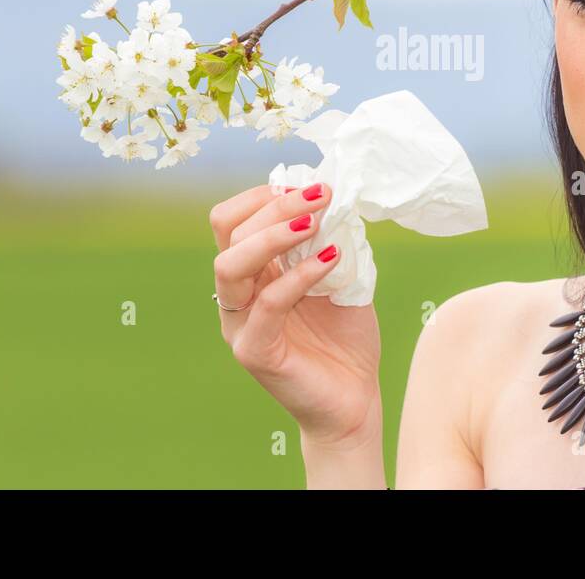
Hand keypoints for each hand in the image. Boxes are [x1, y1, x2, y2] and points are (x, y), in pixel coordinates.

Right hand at [210, 182, 381, 446]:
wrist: (355, 399)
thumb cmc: (345, 337)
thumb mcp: (341, 275)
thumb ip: (330, 239)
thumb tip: (334, 197)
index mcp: (251, 272)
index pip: (231, 220)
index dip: (264, 195)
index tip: (309, 185)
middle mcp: (236, 295)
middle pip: (229, 233)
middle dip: (275, 204)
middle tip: (321, 194)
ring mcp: (240, 324)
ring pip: (230, 264)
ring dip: (274, 234)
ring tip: (315, 222)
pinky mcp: (254, 352)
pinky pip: (266, 305)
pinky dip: (298, 276)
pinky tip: (330, 261)